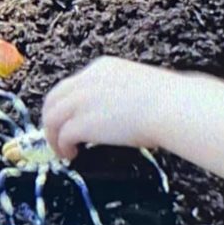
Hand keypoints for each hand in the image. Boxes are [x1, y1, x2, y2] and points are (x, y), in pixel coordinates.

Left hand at [42, 57, 168, 160]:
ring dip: (54, 137)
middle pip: (54, 99)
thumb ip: (123, 95)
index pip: (72, 84)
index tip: (70, 118)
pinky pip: (62, 136)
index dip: (67, 104)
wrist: (172, 107)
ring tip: (62, 151)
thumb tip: (125, 112)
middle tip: (57, 137)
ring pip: (51, 118)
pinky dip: (63, 148)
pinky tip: (72, 156)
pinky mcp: (82, 123)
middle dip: (52, 120)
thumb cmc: (169, 101)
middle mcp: (88, 81)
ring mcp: (82, 101)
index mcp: (103, 68)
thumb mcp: (140, 86)